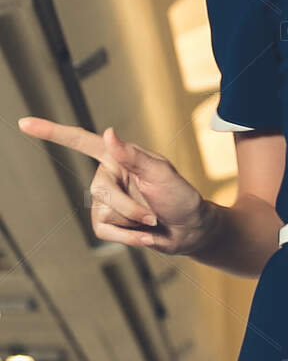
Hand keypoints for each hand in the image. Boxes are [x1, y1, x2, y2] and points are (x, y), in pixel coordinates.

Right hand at [17, 117, 209, 253]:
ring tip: (152, 221)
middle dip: (131, 207)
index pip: (82, 142)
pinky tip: (146, 235)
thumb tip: (108, 132)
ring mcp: (105, 201)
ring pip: (102, 213)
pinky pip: (104, 231)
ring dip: (132, 222)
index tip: (24, 123)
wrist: (190, 230)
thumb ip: (134, 156)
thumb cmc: (181, 197)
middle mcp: (108, 176)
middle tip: (154, 213)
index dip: (53, 133)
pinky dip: (128, 237)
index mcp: (119, 157)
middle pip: (100, 192)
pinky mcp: (106, 223)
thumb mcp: (162, 174)